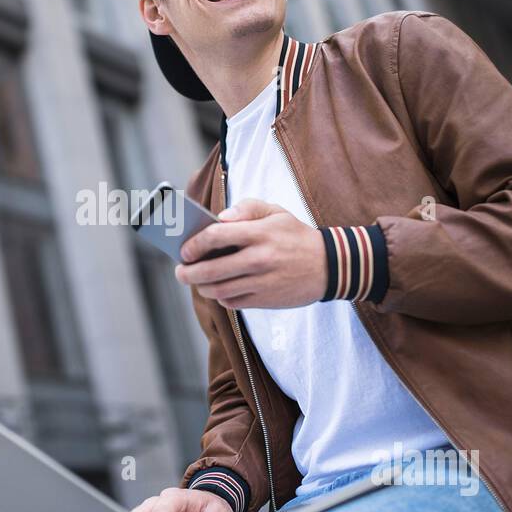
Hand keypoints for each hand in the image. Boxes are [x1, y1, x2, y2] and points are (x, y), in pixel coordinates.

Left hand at [173, 198, 325, 308]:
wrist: (330, 266)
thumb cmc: (296, 235)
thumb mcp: (277, 212)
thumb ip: (247, 208)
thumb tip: (220, 217)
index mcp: (259, 233)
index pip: (215, 236)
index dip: (194, 244)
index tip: (184, 250)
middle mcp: (258, 259)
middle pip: (210, 270)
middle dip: (188, 273)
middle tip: (181, 272)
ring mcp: (261, 282)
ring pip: (218, 290)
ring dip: (201, 287)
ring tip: (197, 281)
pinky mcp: (265, 300)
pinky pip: (232, 302)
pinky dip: (221, 297)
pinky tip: (220, 290)